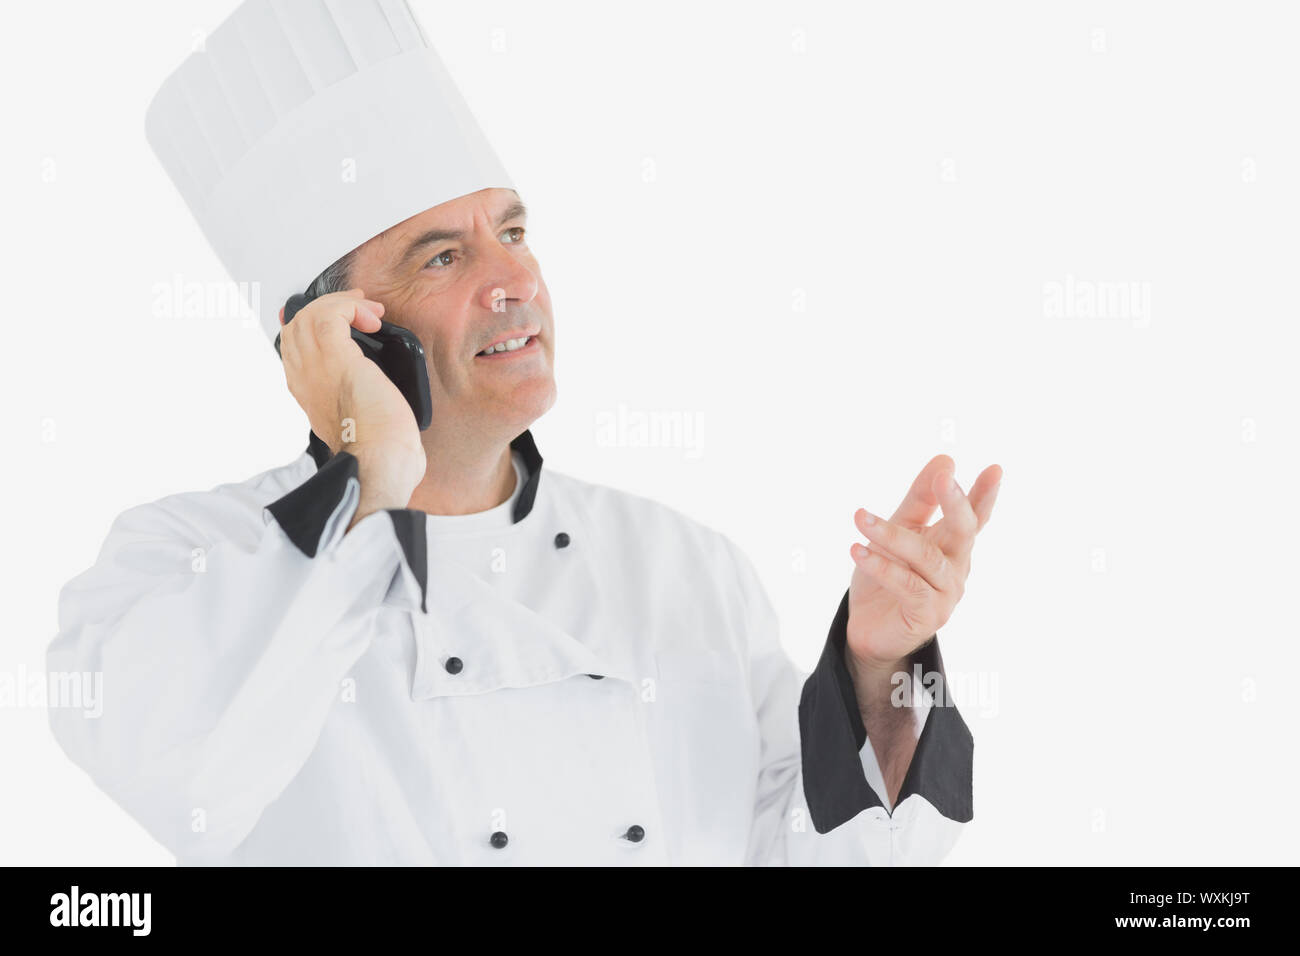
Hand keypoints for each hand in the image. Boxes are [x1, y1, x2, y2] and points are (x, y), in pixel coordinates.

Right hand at [277, 289, 425, 524]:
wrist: (382, 462)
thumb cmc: (381, 450)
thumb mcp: (362, 421)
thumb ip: (358, 404)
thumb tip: (375, 393)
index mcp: (307, 393)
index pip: (294, 345)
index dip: (317, 324)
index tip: (350, 320)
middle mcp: (303, 378)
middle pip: (298, 324)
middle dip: (331, 307)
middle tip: (363, 310)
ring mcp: (315, 368)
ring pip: (310, 314)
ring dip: (344, 304)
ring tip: (371, 312)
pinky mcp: (336, 360)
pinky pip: (329, 315)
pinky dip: (352, 307)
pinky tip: (372, 319)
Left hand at [845, 456, 1000, 674]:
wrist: (869, 629)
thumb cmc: (887, 576)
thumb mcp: (899, 530)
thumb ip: (919, 499)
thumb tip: (945, 458)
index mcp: (952, 545)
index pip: (974, 517)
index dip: (985, 494)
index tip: (995, 468)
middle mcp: (956, 567)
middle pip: (963, 531)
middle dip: (955, 503)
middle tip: (944, 477)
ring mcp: (946, 593)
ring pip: (926, 557)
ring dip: (892, 535)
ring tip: (861, 518)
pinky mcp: (928, 615)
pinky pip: (907, 585)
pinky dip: (881, 567)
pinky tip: (858, 551)